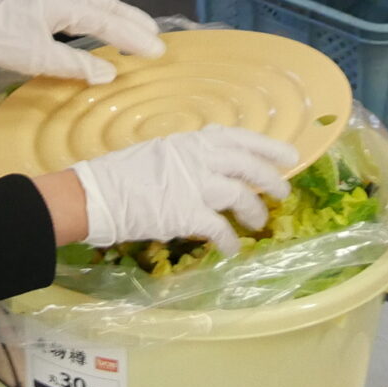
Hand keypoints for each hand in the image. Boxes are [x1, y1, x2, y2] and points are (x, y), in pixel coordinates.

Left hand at [0, 0, 165, 83]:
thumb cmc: (1, 41)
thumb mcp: (37, 58)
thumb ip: (75, 65)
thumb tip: (108, 74)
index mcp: (63, 6)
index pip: (106, 21)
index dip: (132, 37)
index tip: (155, 50)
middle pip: (107, 3)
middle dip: (133, 19)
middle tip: (155, 37)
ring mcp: (54, 0)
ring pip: (96, 2)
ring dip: (120, 15)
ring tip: (138, 31)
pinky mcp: (47, 7)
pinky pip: (85, 7)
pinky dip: (103, 16)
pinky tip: (105, 28)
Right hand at [72, 127, 300, 256]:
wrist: (97, 194)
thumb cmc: (125, 173)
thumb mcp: (163, 151)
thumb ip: (192, 154)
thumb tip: (216, 160)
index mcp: (193, 141)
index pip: (240, 137)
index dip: (268, 147)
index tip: (290, 156)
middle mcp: (199, 158)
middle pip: (249, 166)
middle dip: (271, 180)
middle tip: (283, 193)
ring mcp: (195, 185)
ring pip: (241, 196)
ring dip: (254, 211)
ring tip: (258, 223)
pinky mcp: (187, 214)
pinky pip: (220, 228)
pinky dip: (229, 240)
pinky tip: (232, 248)